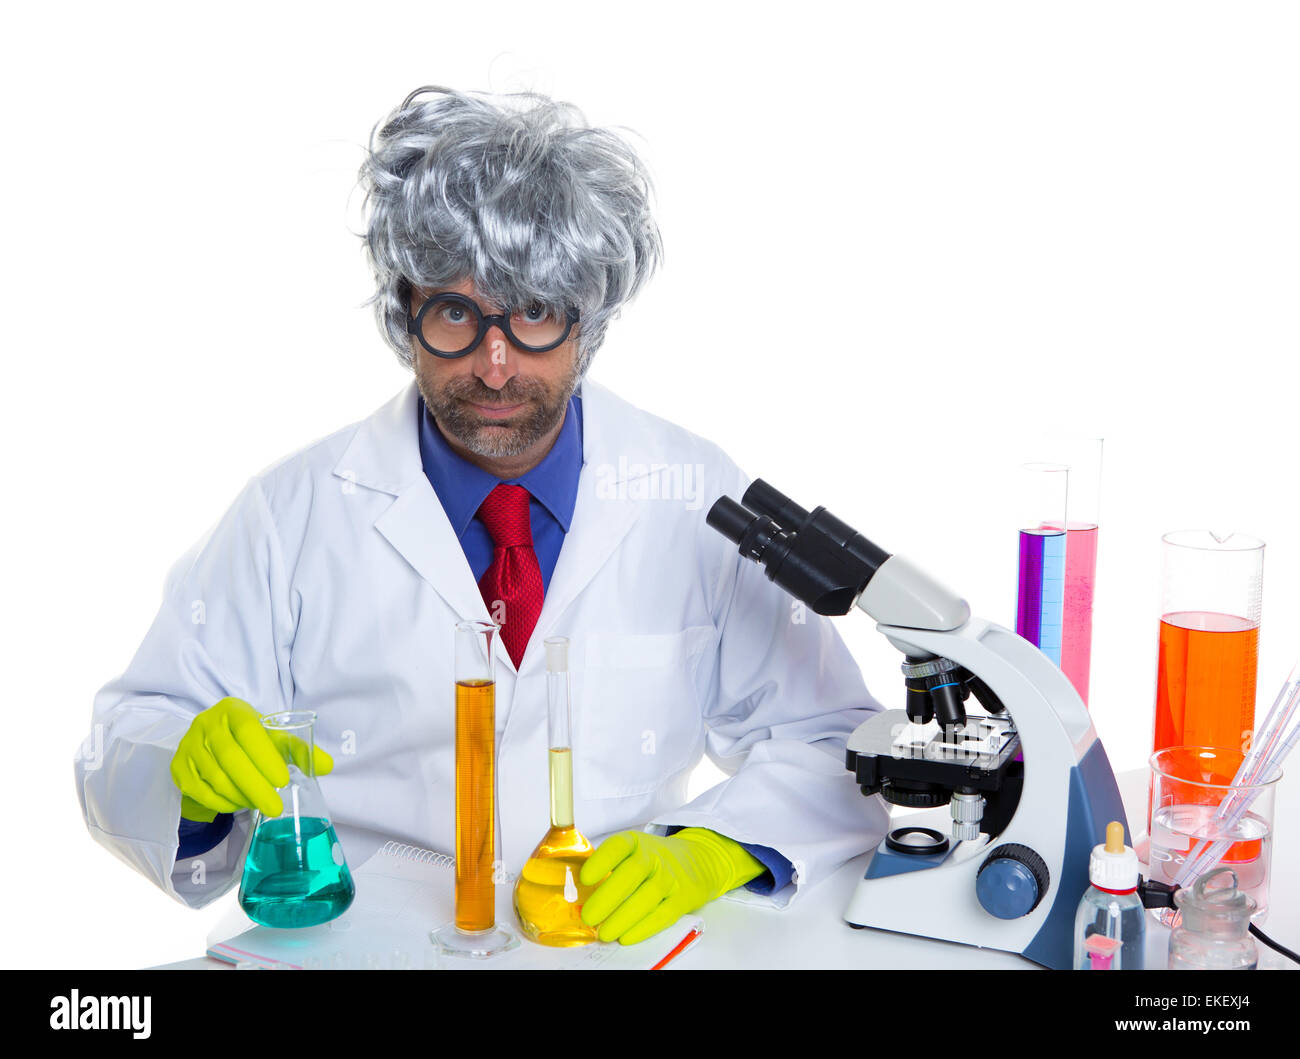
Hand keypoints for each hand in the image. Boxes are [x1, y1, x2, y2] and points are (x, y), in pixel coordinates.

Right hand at [170, 698, 332, 821]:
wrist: (213, 737)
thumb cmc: (250, 738)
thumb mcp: (274, 737)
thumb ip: (300, 749)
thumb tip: (327, 765)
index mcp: (233, 710)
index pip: (249, 731)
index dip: (266, 757)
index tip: (284, 780)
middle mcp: (206, 724)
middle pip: (230, 758)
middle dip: (256, 786)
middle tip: (276, 807)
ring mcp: (189, 745)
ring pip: (215, 777)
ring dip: (240, 796)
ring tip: (262, 805)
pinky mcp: (179, 767)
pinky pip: (200, 791)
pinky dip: (222, 803)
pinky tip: (239, 805)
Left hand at [578, 828, 763, 944]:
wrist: (698, 861)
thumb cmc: (653, 860)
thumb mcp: (633, 851)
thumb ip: (606, 866)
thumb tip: (573, 890)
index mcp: (636, 843)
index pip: (619, 846)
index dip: (602, 861)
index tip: (585, 878)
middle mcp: (655, 856)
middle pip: (633, 873)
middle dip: (608, 896)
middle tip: (588, 916)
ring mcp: (671, 877)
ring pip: (648, 896)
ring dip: (623, 917)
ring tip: (604, 933)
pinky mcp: (683, 898)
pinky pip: (664, 915)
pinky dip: (644, 928)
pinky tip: (626, 937)